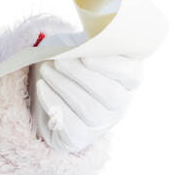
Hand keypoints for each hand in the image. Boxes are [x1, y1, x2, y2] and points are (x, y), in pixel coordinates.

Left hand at [28, 32, 143, 153]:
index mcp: (126, 79)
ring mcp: (101, 123)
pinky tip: (41, 88)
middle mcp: (119, 103)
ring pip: (90, 109)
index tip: (87, 55)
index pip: (132, 75)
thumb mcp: (77, 51)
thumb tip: (59, 36)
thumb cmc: (68, 68)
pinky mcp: (80, 137)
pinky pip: (71, 126)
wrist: (50, 99)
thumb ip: (79, 42)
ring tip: (45, 70)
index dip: (112, 66)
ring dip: (65, 87)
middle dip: (81, 75)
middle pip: (110, 94)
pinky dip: (54, 103)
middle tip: (57, 60)